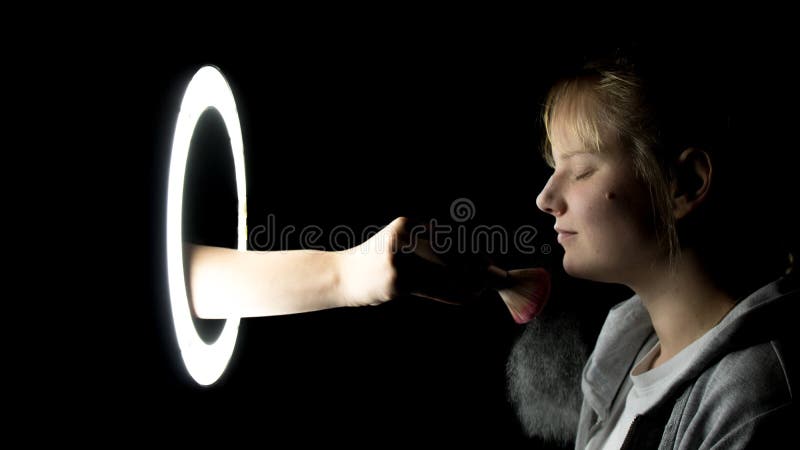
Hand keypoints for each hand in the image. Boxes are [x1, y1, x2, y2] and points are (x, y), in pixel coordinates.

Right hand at [337, 217, 486, 306]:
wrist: (341, 275)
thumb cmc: (376, 262)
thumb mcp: (400, 244)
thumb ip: (428, 245)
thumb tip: (471, 261)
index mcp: (408, 224)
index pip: (450, 237)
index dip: (473, 250)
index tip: (491, 262)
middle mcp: (405, 236)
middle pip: (452, 253)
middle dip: (478, 267)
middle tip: (499, 276)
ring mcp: (400, 259)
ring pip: (446, 272)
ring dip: (469, 282)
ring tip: (484, 289)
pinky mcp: (397, 280)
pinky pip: (434, 289)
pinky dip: (454, 294)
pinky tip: (469, 297)